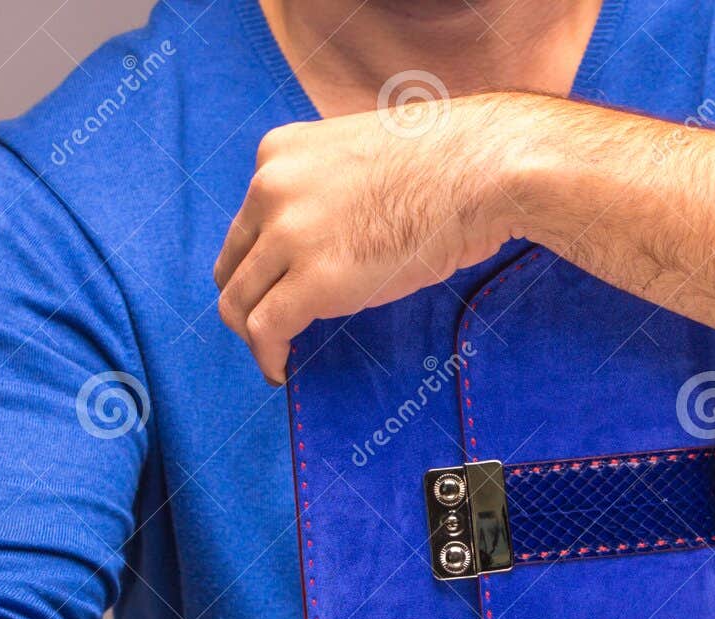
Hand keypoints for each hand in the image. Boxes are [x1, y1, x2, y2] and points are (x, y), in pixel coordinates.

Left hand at [213, 97, 516, 381]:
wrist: (481, 171)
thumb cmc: (448, 164)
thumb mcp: (363, 158)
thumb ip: (333, 189)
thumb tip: (339, 233)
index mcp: (279, 152)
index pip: (248, 221)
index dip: (260, 263)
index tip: (276, 289)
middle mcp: (270, 188)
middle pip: (233, 263)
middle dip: (249, 300)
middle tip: (275, 329)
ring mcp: (288, 235)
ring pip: (239, 301)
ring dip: (254, 336)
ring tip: (277, 355)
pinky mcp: (313, 281)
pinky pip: (266, 330)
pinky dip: (267, 356)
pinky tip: (281, 370)